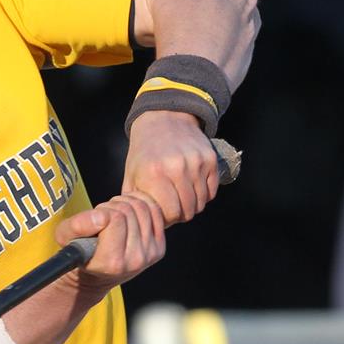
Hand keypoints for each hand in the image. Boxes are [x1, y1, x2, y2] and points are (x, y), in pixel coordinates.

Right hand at [55, 194, 166, 298]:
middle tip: (104, 216)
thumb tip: (100, 217)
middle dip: (113, 206)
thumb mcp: (65, 238)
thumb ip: (76, 225)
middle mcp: (135, 261)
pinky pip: (156, 211)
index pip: (114, 218)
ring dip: (126, 204)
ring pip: (143, 208)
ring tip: (114, 215)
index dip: (101, 212)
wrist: (97, 274)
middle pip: (129, 210)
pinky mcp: (159, 249)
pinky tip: (129, 211)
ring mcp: (150, 255)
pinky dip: (142, 204)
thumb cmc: (80, 252)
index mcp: (112, 262)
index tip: (95, 221)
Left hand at [123, 110, 222, 225]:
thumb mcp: (132, 174)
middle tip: (174, 209)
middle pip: (188, 210)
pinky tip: (193, 188)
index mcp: (154, 174)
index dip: (168, 219)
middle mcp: (177, 168)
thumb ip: (134, 201)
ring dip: (193, 205)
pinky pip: (212, 191)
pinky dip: (204, 194)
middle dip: (181, 215)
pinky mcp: (209, 159)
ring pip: (201, 202)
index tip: (163, 214)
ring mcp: (195, 163)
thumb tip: (139, 225)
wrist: (164, 118)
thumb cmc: (145, 151)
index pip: (171, 214)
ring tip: (182, 198)